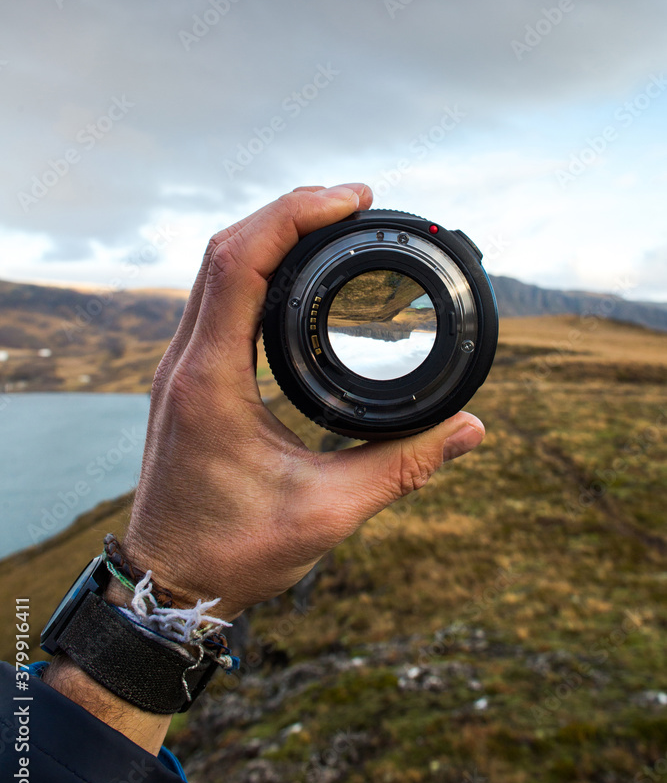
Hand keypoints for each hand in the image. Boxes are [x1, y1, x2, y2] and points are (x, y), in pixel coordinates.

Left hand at [123, 184, 484, 618]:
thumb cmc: (234, 552)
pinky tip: (295, 275)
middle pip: (226, 248)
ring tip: (333, 226)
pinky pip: (216, 297)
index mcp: (211, 380)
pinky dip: (257, 268)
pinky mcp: (189, 378)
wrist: (169, 582)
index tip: (352, 200)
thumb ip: (404, 467)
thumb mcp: (329, 512)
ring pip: (216, 269)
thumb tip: (472, 430)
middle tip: (355, 205)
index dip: (295, 215)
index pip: (240, 262)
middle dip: (290, 213)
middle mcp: (186, 361)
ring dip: (271, 235)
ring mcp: (181, 367)